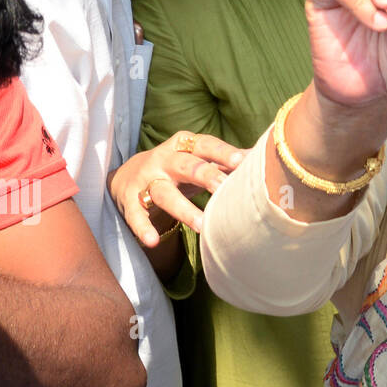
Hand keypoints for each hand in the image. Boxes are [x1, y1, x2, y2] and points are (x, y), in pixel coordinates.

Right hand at [109, 131, 242, 247]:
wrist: (127, 175)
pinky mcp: (130, 200)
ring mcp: (147, 179)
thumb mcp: (198, 160)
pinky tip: (153, 241)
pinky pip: (136, 215)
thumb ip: (225, 160)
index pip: (206, 145)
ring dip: (183, 209)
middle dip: (206, 176)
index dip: (223, 152)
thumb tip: (260, 156)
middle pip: (187, 166)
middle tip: (224, 188)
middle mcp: (165, 160)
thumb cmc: (177, 169)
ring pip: (165, 193)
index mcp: (185, 146)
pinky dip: (143, 228)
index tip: (242, 161)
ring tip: (202, 226)